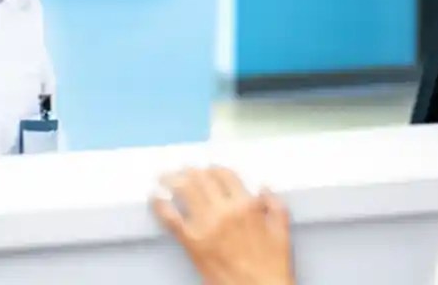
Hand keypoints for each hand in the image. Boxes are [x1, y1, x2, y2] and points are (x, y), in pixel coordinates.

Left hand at [151, 166, 294, 284]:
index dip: (213, 168)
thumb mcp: (281, 234)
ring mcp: (206, 224)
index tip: (207, 169)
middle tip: (182, 170)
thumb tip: (264, 189)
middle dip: (189, 171)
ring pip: (183, 189)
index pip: (224, 174)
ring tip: (164, 177)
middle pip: (200, 177)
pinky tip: (156, 197)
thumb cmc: (270, 268)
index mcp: (247, 205)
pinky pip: (170, 216)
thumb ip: (275, 207)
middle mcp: (224, 210)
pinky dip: (160, 203)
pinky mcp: (191, 241)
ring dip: (171, 179)